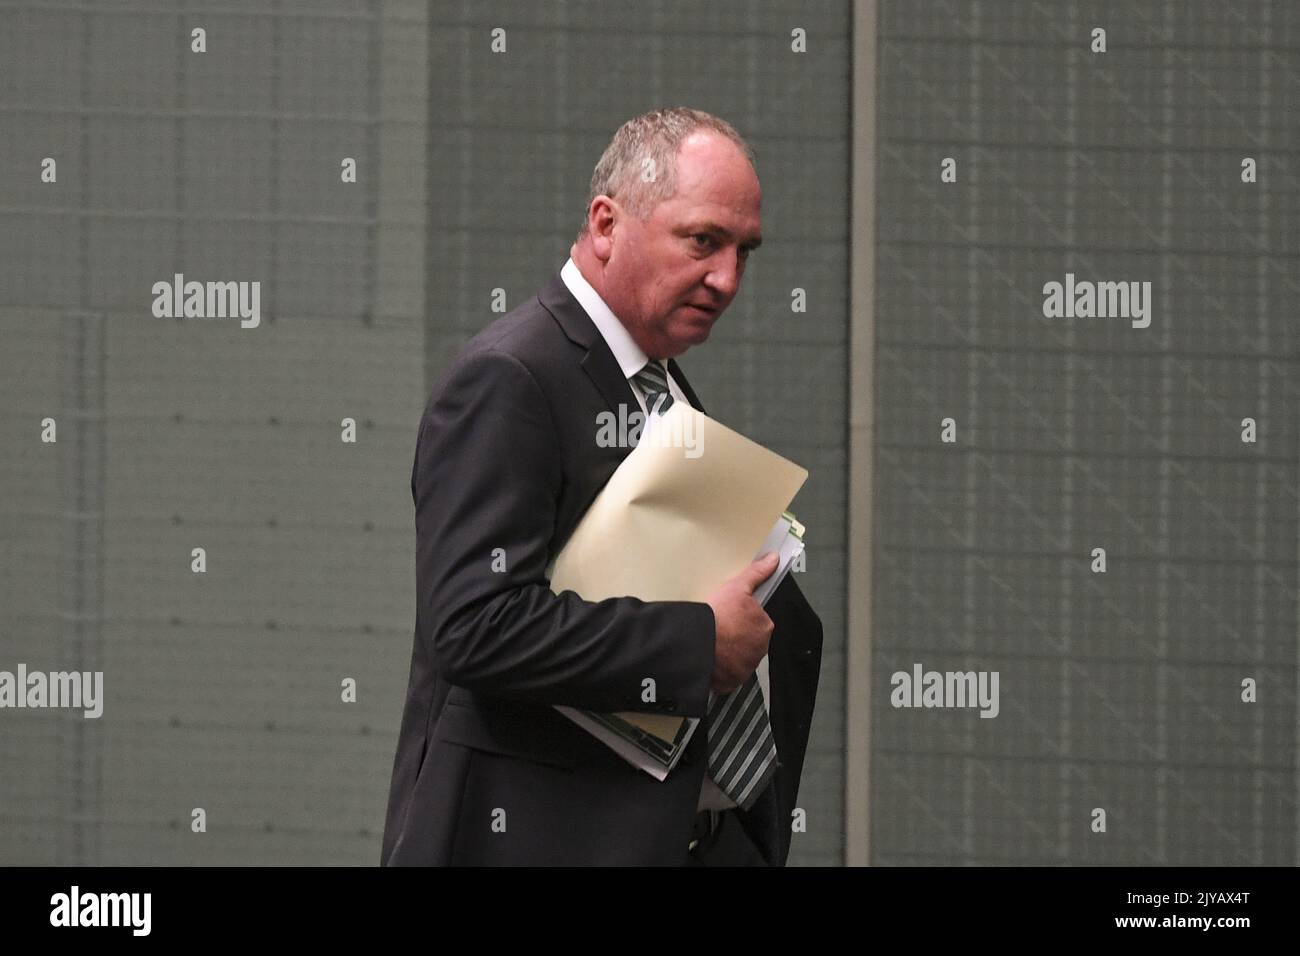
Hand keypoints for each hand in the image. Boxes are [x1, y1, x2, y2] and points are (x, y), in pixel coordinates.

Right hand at [705, 551, 777, 695]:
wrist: (698, 643)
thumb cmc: (718, 616)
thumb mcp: (737, 586)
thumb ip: (757, 573)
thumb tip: (773, 559)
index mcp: (764, 626)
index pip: (757, 621)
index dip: (742, 617)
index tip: (729, 617)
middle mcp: (760, 649)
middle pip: (749, 640)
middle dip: (737, 636)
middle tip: (719, 628)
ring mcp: (746, 666)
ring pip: (739, 657)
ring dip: (729, 652)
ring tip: (712, 642)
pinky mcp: (732, 680)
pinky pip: (728, 674)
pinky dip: (721, 669)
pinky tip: (710, 658)